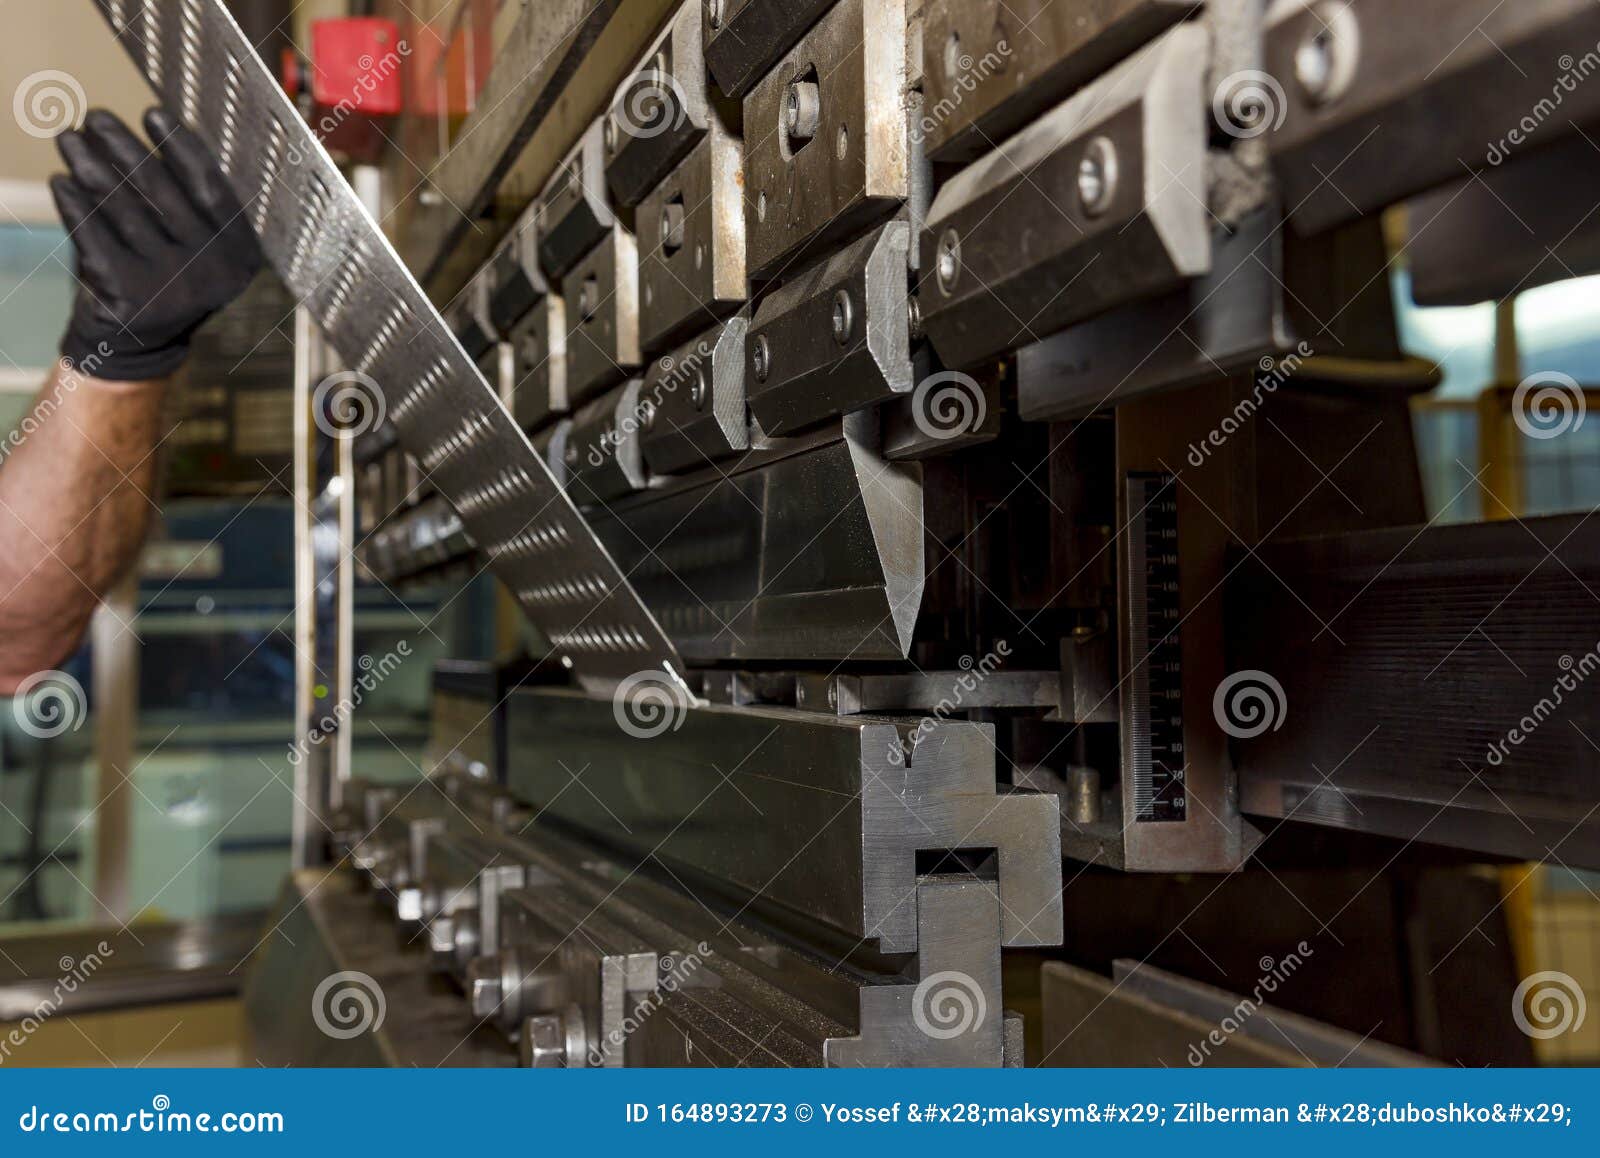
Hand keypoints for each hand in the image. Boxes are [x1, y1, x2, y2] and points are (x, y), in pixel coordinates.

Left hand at [50, 107, 262, 381]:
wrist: (137, 344)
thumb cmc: (164, 277)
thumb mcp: (193, 244)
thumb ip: (187, 202)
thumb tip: (158, 129)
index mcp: (240, 254)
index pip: (211, 188)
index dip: (181, 147)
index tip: (152, 112)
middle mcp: (215, 270)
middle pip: (162, 191)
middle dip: (124, 147)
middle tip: (95, 117)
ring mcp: (173, 284)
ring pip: (123, 208)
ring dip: (89, 166)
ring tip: (69, 139)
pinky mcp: (130, 294)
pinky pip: (94, 235)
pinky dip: (74, 206)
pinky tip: (62, 183)